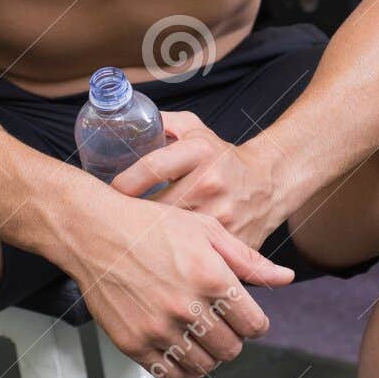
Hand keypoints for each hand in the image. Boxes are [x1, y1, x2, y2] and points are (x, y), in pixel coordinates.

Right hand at [68, 188, 293, 377]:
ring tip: (201, 336)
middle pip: (231, 349)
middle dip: (233, 337)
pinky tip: (182, 351)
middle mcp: (187, 307)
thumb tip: (285, 277)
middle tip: (222, 323)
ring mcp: (159, 329)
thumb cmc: (149, 226)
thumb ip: (248, 260)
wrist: (95, 233)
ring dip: (209, 355)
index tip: (247, 319)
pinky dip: (183, 370)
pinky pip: (171, 375)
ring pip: (204, 366)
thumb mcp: (206, 230)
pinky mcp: (134, 344)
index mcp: (211, 278)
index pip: (254, 325)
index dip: (255, 323)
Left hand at [111, 110, 286, 249]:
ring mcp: (222, 215)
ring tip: (133, 240)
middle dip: (132, 217)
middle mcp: (211, 183)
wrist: (269, 182)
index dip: (124, 183)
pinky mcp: (231, 241)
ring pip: (172, 236)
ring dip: (151, 239)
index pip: (152, 167)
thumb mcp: (196, 130)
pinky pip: (194, 254)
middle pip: (157, 207)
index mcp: (200, 152)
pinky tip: (164, 257)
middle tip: (113, 222)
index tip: (109, 192)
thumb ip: (161, 123)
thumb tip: (122, 120)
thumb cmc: (223, 158)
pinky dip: (177, 256)